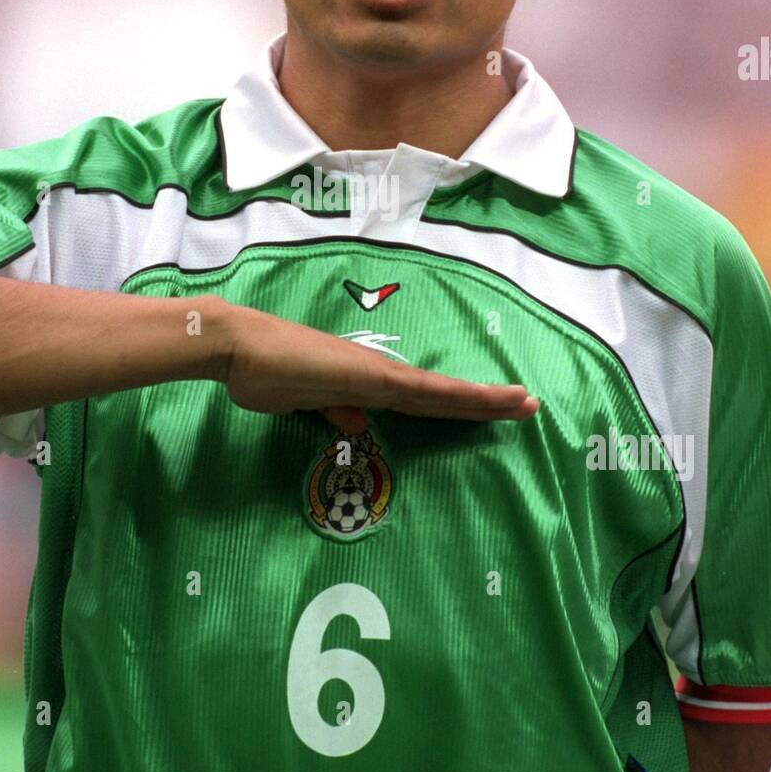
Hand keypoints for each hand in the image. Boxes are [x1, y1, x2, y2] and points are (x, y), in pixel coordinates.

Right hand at [219, 304, 539, 426]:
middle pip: (443, 395)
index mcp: (366, 385)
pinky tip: (484, 400)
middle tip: (530, 405)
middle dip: (486, 402)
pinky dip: (456, 397)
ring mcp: (377, 375)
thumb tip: (358, 424)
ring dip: (484, 399)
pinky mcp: (370, 378)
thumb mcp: (304, 403)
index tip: (493, 410)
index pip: (423, 401)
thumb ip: (333, 411)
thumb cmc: (264, 373)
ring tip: (523, 403)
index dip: (458, 406)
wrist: (240, 347)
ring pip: (442, 392)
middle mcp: (379, 376)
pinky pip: (422, 392)